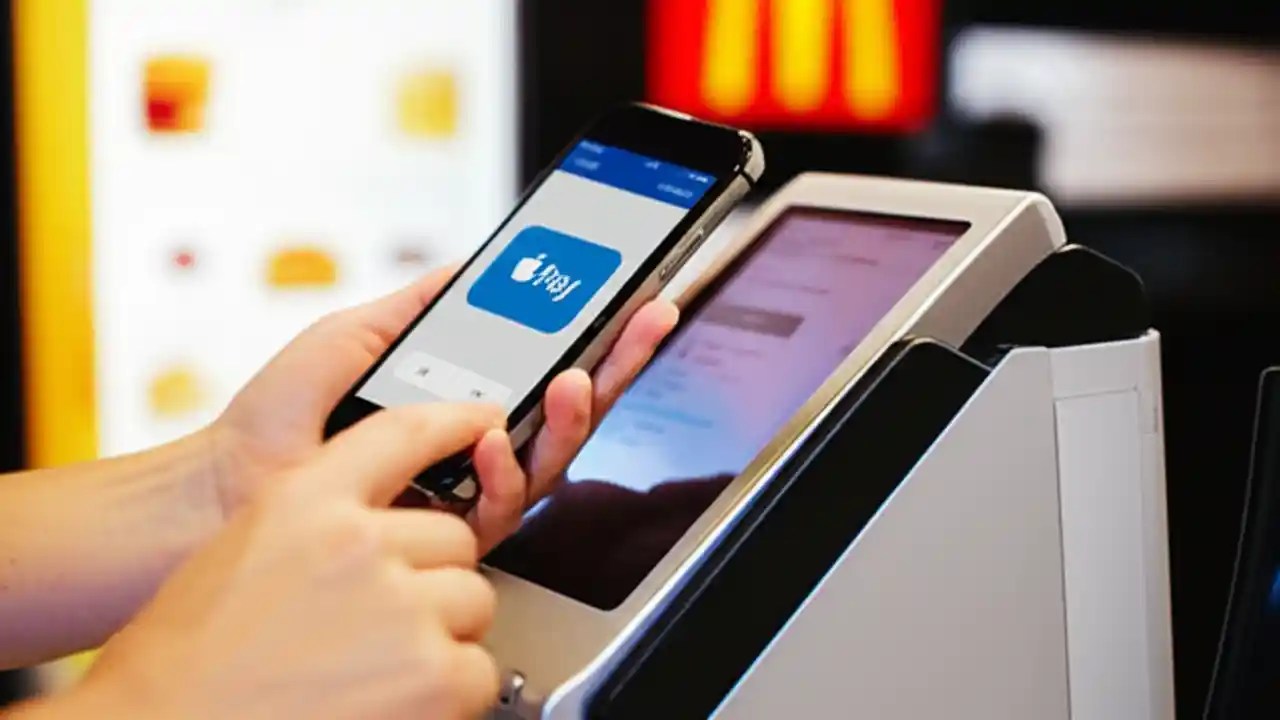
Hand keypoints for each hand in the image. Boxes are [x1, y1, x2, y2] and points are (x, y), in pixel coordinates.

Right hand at [69, 403, 507, 719]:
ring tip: (378, 673)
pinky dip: (452, 696)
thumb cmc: (180, 665)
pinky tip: (395, 705)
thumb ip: (316, 526)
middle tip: (382, 628)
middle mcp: (356, 542)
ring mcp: (399, 607)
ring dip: (442, 638)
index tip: (482, 421)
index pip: (403, 433)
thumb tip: (385, 530)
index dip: (453, 424)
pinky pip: (479, 670)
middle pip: (453, 538)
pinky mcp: (432, 675)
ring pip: (473, 601)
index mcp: (302, 500)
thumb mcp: (241, 554)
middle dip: (430, 581)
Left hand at [212, 264, 677, 551]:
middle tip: (648, 319)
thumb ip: (421, 302)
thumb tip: (475, 263)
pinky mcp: (454, 531)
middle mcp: (479, 443)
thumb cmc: (282, 413)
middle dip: (619, 362)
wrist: (232, 478)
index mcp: (465, 394)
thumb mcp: (359, 333)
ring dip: (576, 416)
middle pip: (570, 407)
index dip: (596, 332)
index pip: (548, 363)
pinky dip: (506, 467)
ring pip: (553, 458)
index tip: (630, 294)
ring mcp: (470, 488)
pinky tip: (493, 434)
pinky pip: (505, 502)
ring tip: (580, 376)